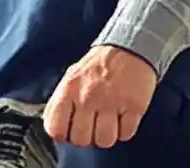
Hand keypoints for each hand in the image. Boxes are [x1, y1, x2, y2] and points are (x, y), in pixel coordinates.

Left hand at [42, 45, 157, 148]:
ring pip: (104, 141)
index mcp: (69, 89)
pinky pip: (126, 135)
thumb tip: (55, 127)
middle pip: (81, 140)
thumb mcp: (71, 77)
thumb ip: (62, 101)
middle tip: (93, 126)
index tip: (70, 131)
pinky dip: (125, 130)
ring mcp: (111, 102)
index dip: (63, 135)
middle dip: (87, 137)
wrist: (129, 48)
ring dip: (107, 136)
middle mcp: (88, 97)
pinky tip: (122, 118)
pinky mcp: (134, 106)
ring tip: (109, 123)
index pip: (55, 128)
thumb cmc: (99, 65)